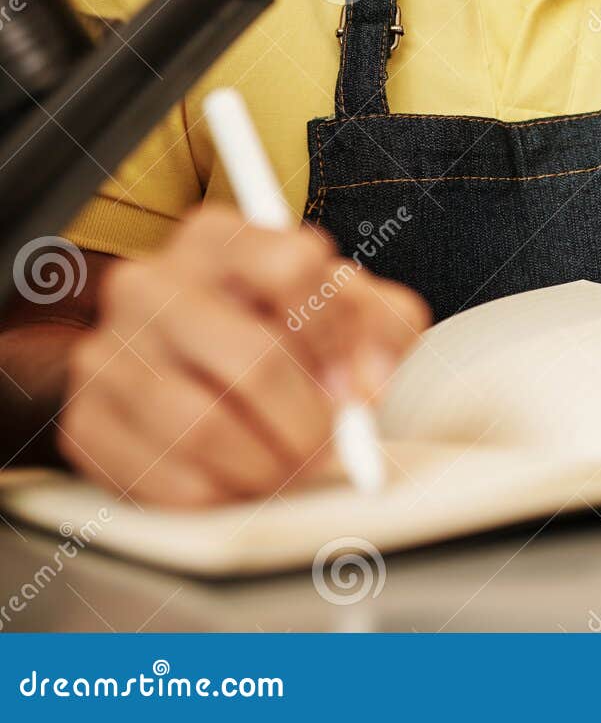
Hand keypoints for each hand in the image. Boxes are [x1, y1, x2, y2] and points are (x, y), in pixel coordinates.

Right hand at [57, 207, 429, 506]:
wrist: (190, 372)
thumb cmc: (285, 331)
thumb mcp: (350, 309)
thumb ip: (381, 329)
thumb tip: (364, 388)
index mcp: (218, 238)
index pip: (291, 264)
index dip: (338, 335)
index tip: (355, 383)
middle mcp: (150, 282)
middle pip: (255, 360)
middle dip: (309, 421)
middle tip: (329, 447)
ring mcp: (107, 351)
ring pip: (205, 428)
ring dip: (268, 466)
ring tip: (288, 467)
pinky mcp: (86, 422)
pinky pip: (165, 478)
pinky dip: (222, 494)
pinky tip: (239, 479)